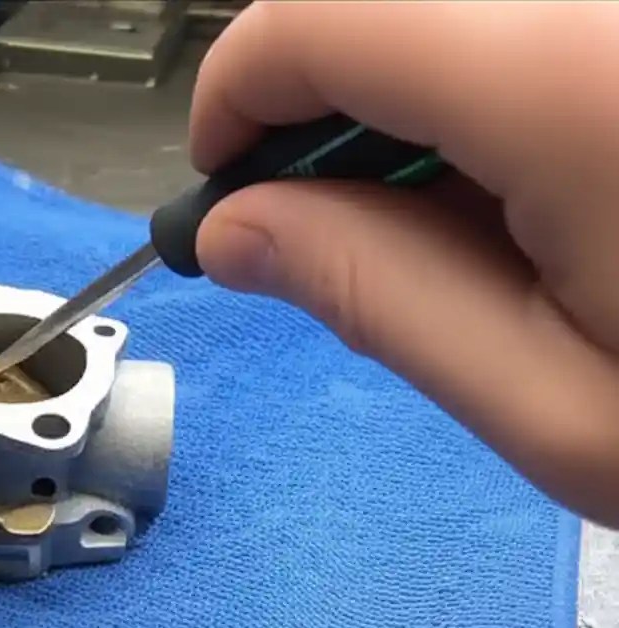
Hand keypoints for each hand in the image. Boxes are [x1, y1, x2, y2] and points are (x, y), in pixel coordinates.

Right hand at [189, 2, 618, 524]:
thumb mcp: (556, 407)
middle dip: (323, 102)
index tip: (227, 183)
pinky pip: (530, 29)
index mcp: (571, 86)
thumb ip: (376, 295)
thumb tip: (238, 230)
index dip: (233, 96)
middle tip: (338, 220)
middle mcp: (607, 12)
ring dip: (414, 101)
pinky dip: (489, 96)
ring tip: (462, 223)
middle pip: (379, 4)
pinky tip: (542, 188)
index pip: (315, 18)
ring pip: (454, 16)